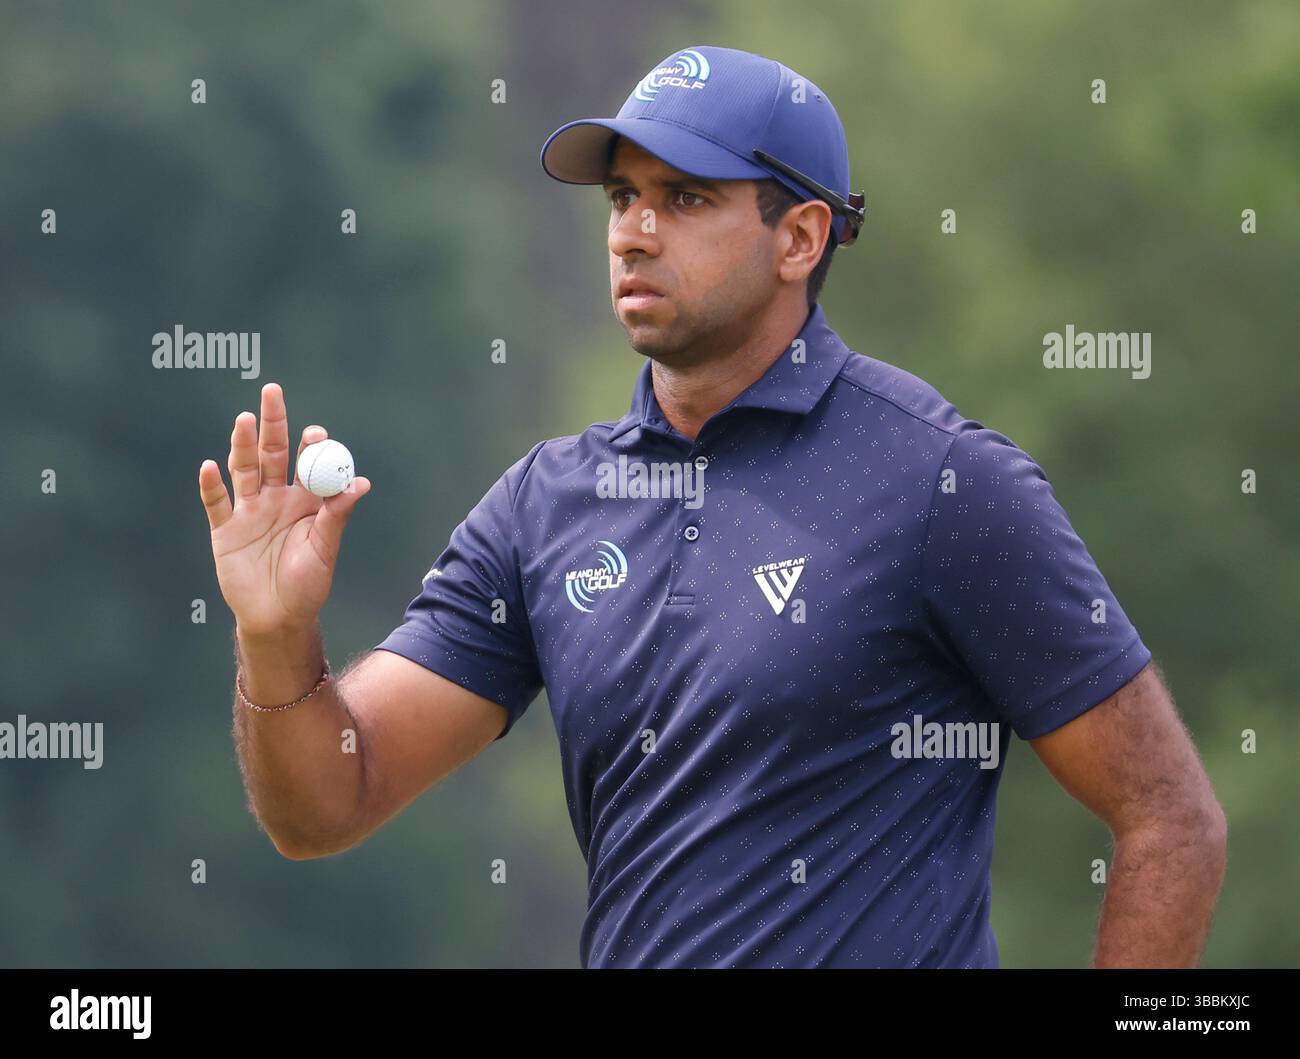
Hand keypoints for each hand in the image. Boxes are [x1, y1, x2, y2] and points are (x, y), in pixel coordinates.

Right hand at [198, 382, 370, 636]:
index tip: (314, 433)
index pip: (306, 463)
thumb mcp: (325, 548)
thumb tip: (359, 482)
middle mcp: (276, 499)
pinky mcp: (225, 530)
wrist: (277, 617)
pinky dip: (211, 486)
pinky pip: (216, 503)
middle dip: (272, 424)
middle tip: (272, 392)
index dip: (310, 445)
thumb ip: (338, 515)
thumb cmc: (308, 584)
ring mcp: (249, 512)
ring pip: (244, 470)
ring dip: (242, 445)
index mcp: (306, 501)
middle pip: (272, 454)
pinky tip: (209, 467)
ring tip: (244, 419)